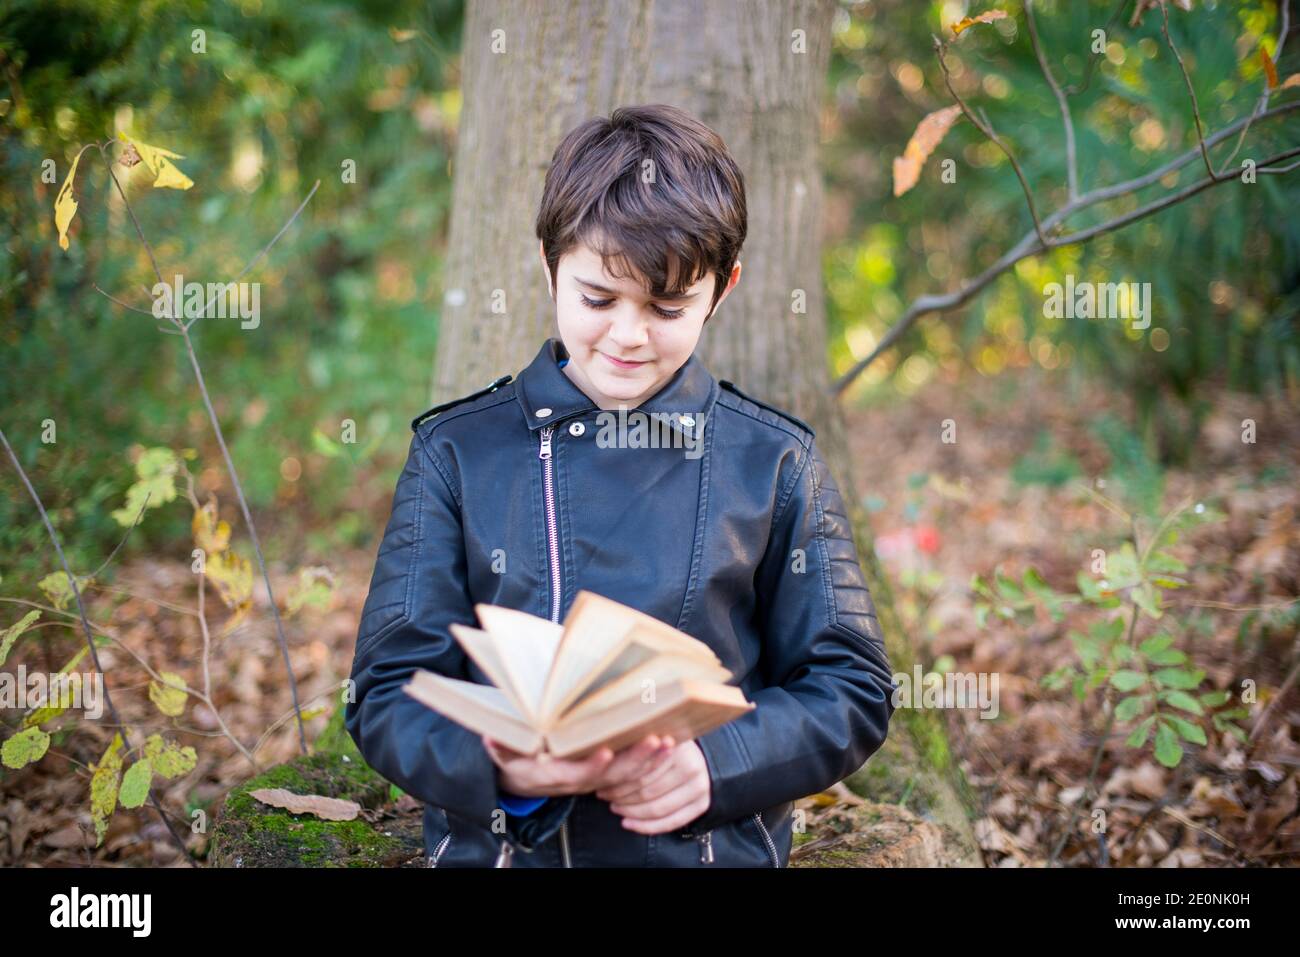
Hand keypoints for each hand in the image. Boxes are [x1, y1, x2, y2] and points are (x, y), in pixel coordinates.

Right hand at [482, 733, 675, 798]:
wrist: (523, 779)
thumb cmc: (516, 759)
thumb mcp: (503, 753)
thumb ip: (500, 746)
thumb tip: (490, 738)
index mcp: (556, 774)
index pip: (577, 774)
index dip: (593, 766)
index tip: (606, 751)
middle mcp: (580, 780)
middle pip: (611, 776)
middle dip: (635, 760)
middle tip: (655, 741)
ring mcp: (596, 780)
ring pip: (627, 777)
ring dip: (650, 762)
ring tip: (668, 742)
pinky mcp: (607, 775)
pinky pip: (632, 774)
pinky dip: (651, 763)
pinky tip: (667, 744)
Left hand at [595, 738, 710, 835]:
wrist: (698, 758)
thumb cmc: (665, 747)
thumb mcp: (650, 739)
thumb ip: (633, 747)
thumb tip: (603, 755)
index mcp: (677, 747)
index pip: (641, 771)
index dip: (618, 780)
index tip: (601, 782)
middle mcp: (692, 766)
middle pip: (648, 790)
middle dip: (621, 796)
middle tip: (604, 796)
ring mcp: (699, 787)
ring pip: (657, 808)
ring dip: (632, 812)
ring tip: (616, 808)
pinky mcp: (702, 804)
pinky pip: (671, 822)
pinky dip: (647, 827)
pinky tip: (629, 824)